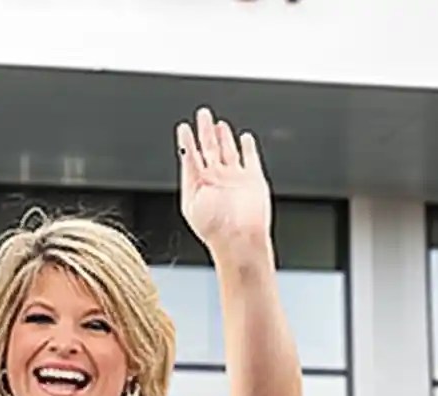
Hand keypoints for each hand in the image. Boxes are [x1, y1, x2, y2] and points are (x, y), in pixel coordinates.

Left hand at [176, 107, 272, 257]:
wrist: (239, 240)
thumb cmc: (214, 227)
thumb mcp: (191, 198)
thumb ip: (190, 174)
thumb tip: (186, 153)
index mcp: (198, 184)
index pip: (191, 156)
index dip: (187, 140)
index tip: (184, 127)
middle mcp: (216, 180)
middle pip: (209, 148)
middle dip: (205, 131)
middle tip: (202, 114)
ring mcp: (234, 179)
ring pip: (228, 150)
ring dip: (223, 136)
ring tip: (218, 123)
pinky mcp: (253, 180)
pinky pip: (250, 158)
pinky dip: (247, 147)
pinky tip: (244, 138)